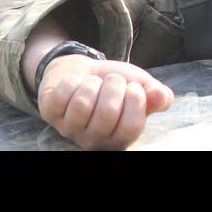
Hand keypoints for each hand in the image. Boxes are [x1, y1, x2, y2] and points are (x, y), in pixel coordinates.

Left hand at [37, 55, 173, 149]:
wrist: (83, 71)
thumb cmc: (113, 85)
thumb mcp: (140, 86)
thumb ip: (157, 95)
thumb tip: (161, 96)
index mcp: (119, 137)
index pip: (132, 127)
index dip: (136, 100)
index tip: (133, 87)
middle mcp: (94, 140)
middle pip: (107, 113)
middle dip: (114, 85)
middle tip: (112, 81)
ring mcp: (70, 129)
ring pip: (83, 104)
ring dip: (92, 83)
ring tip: (93, 84)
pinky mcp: (50, 113)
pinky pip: (63, 95)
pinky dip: (72, 81)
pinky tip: (75, 84)